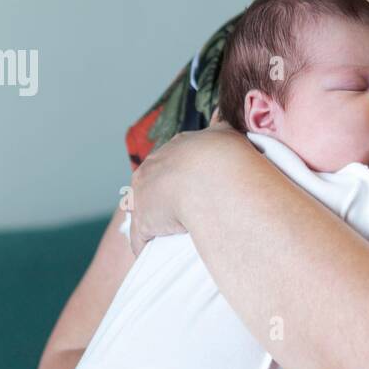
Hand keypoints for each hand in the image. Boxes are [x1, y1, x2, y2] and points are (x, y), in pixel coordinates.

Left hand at [127, 113, 241, 256]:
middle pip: (152, 184)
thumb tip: (223, 112)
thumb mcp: (226, 134)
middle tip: (178, 214)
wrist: (209, 176)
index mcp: (176, 148)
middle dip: (161, 198)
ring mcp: (145, 194)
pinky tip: (153, 255)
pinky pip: (142, 238)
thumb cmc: (224, 156)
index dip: (181, 176)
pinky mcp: (144, 222)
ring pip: (143, 210)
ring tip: (165, 237)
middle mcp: (155, 167)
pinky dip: (146, 247)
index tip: (191, 188)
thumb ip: (222, 127)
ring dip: (152, 223)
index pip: (172, 162)